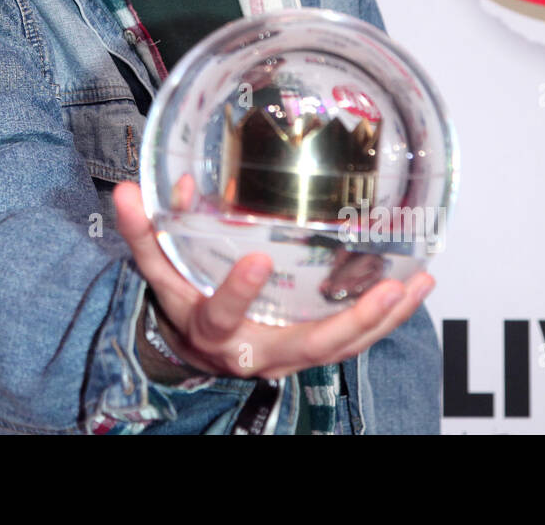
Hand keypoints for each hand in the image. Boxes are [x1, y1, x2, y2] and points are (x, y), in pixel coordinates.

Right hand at [113, 179, 433, 379]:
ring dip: (382, 320)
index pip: (222, 314)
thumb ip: (145, 231)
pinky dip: (388, 318)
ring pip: (342, 348)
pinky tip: (415, 287)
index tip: (256, 261)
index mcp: (214, 327)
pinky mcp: (313, 349)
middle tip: (382, 290)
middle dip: (349, 322)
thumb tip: (128, 189)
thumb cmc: (185, 298)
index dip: (237, 292)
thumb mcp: (159, 267)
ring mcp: (290, 354)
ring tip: (413, 285)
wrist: (201, 346)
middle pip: (307, 345)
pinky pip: (356, 341)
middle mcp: (257, 349)